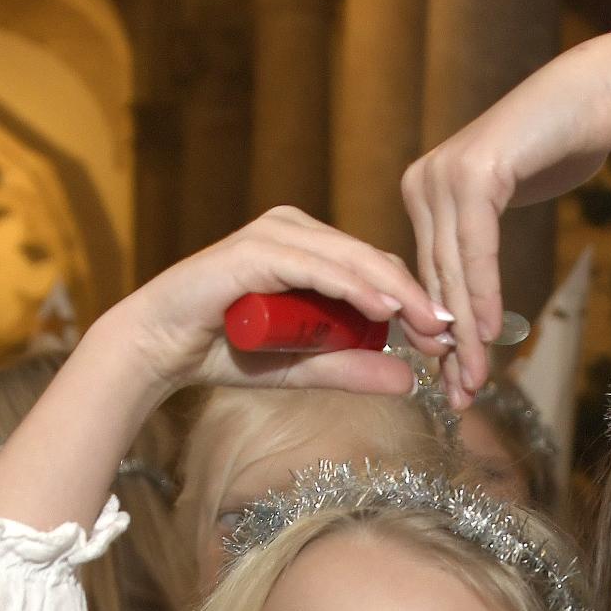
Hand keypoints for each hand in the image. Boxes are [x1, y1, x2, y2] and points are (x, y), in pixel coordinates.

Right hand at [109, 205, 451, 402]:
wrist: (160, 351)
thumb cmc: (227, 353)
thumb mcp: (304, 368)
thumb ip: (351, 369)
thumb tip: (409, 381)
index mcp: (310, 248)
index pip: (377, 268)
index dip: (415, 301)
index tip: (448, 339)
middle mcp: (295, 230)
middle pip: (372, 258)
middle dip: (414, 298)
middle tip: (449, 334)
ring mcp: (274, 234)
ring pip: (350, 258)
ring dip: (393, 292)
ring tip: (427, 323)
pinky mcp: (254, 250)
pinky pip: (314, 265)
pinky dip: (350, 285)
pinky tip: (383, 307)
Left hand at [403, 28, 610, 401]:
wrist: (596, 96)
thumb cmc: (557, 148)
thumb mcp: (505, 205)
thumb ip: (475, 246)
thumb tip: (465, 308)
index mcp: (423, 193)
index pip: (429, 278)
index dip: (441, 336)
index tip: (453, 382)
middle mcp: (423, 183)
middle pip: (435, 281)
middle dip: (449, 347)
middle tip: (459, 397)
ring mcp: (444, 176)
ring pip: (452, 272)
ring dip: (466, 333)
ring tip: (475, 380)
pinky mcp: (474, 173)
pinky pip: (475, 249)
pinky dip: (482, 293)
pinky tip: (491, 332)